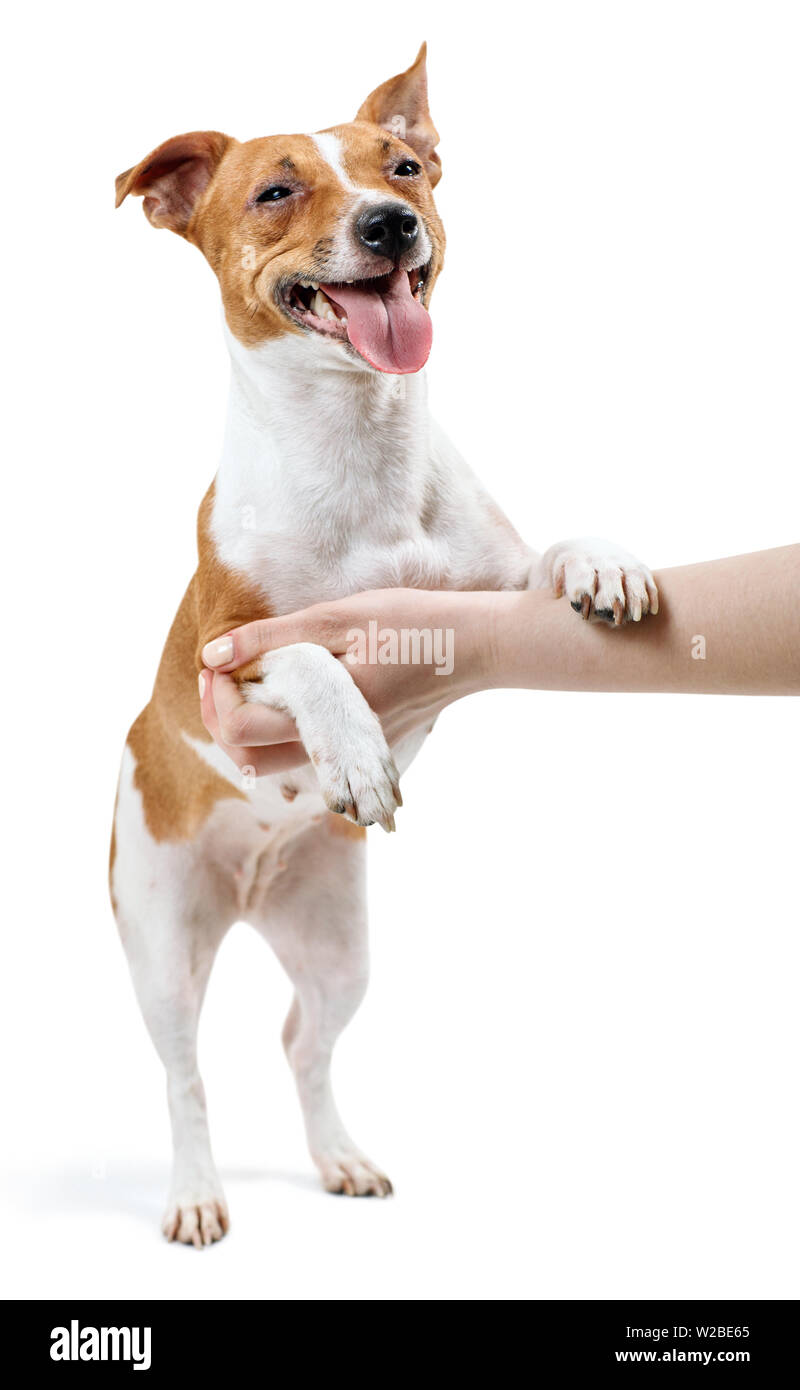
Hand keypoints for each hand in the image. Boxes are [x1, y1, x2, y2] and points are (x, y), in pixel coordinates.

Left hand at [199, 588, 495, 774]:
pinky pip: (308, 752)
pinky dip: (282, 727)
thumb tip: (212, 656)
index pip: (240, 731)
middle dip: (222, 717)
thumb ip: (271, 639)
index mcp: (323, 718)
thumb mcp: (337, 618)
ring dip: (249, 726)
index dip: (216, 695)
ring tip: (252, 678)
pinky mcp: (367, 748)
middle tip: (224, 672)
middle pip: (250, 761)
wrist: (479, 646)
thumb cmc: (412, 624)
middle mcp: (336, 750)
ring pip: (277, 762)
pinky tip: (292, 687)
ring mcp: (353, 754)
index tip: (218, 660)